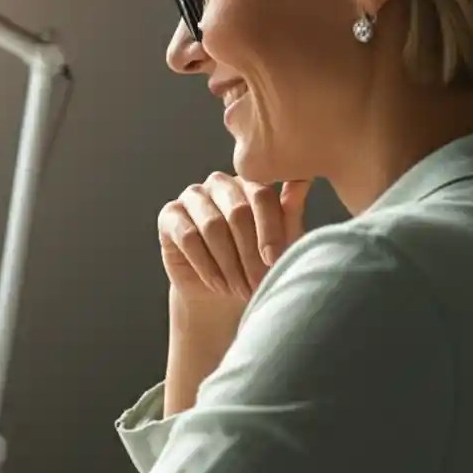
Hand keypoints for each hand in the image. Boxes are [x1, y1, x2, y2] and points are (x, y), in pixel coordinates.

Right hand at [158, 173, 311, 303]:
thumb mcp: (281, 242)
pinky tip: (218, 285)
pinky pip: (188, 237)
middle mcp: (219, 183)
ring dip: (229, 264)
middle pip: (237, 211)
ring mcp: (192, 196)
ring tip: (240, 289)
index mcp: (249, 181)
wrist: (222, 293)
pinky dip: (206, 266)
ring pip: (212, 226)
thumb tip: (303, 179)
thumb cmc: (257, 263)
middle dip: (250, 253)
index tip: (275, 262)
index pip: (261, 196)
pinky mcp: (169, 216)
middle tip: (258, 283)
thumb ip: (289, 211)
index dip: (269, 231)